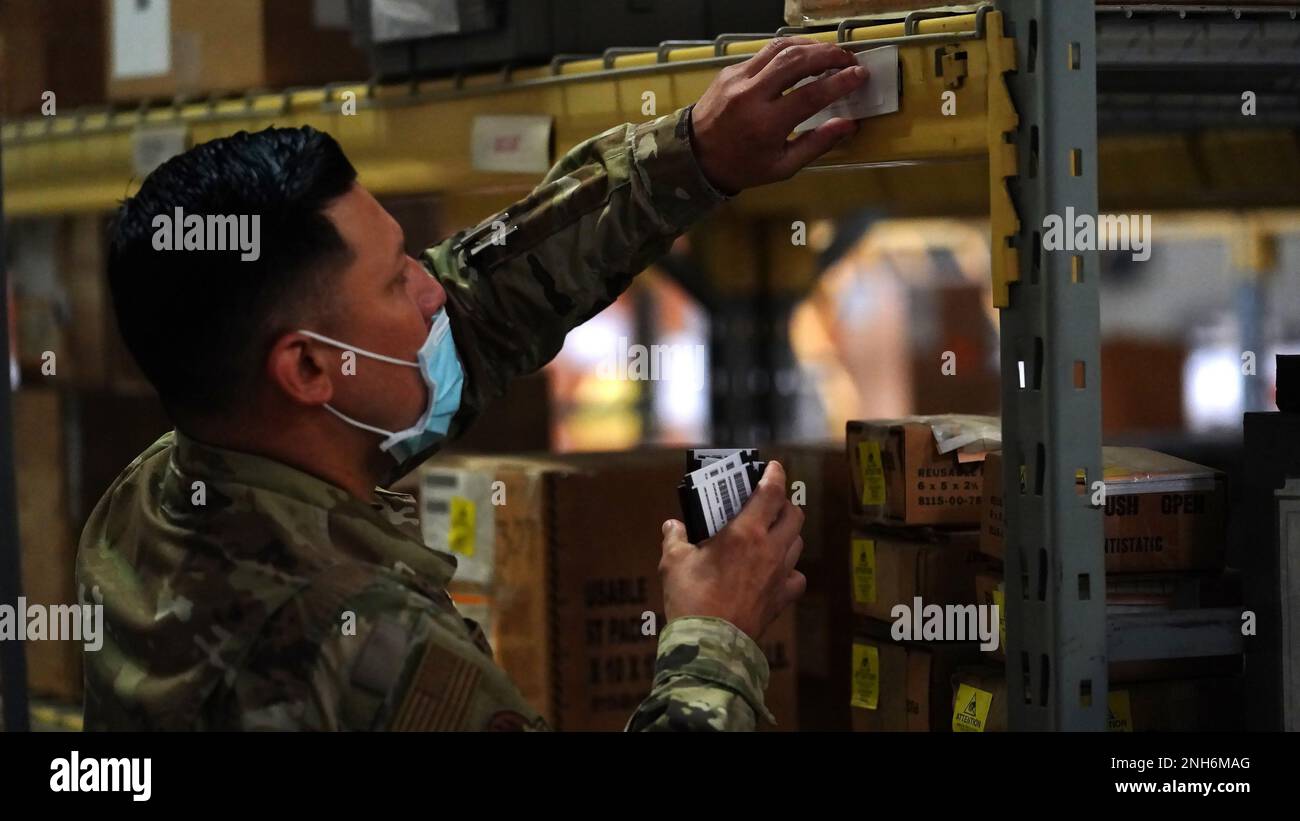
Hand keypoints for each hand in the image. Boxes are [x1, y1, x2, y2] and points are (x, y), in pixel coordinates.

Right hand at [659, 461, 806, 639]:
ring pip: (797, 543)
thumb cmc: (692, 599)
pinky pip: (796, 578)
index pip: (771, 492)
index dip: (774, 474)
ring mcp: (780, 575)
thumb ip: (675, 538)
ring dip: (788, 533)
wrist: (710, 643)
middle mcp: (770, 549)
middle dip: (784, 503)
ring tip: (771, 533)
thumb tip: (672, 526)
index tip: (773, 466)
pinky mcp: (782, 598)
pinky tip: (776, 572)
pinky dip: (790, 571)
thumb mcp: (673, 562)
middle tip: (769, 501)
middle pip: (793, 514)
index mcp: (745, 533)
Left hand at [690, 38, 867, 194]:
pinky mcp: (731, 70)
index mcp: (765, 125)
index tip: (860, 75)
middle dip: (829, 54)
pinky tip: (804, 56)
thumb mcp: (782, 167)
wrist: (695, 157)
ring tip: (830, 53)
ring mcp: (738, 79)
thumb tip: (849, 125)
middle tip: (849, 59)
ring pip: (780, 47)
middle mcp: (751, 96)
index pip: (811, 94)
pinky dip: (789, 49)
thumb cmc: (742, 166)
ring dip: (811, 46)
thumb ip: (817, 144)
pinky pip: (765, 52)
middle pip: (797, 60)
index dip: (840, 82)